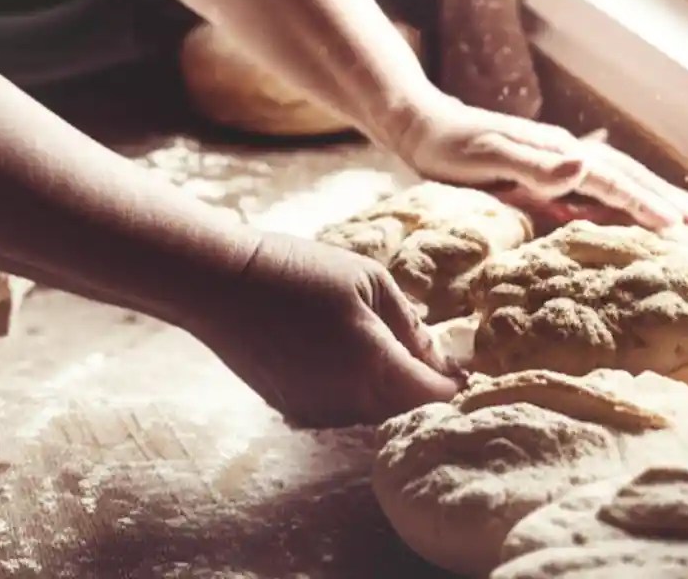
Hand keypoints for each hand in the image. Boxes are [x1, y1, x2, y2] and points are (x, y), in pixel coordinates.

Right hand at [195, 232, 461, 427]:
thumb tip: (439, 359)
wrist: (223, 286)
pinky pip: (341, 411)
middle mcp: (350, 400)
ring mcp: (318, 410)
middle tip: (433, 363)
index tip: (464, 371)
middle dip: (423, 392)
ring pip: (372, 415)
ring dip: (389, 395)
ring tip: (389, 358)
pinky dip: (356, 395)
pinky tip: (347, 363)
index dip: (454, 386)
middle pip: (405, 411)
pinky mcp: (294, 410)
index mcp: (376, 366)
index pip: (433, 395)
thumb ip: (410, 326)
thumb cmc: (300, 271)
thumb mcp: (369, 281)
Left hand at [395, 93, 687, 229]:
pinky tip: (629, 209)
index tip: (678, 225)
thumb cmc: (450, 147)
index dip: (644, 203)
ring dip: (650, 195)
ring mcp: (557, 161)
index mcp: (557, 152)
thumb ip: (533, 164)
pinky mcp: (545, 171)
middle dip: (663, 199)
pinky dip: (621, 197)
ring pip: (615, 178)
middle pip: (625, 176)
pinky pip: (594, 187)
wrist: (422, 126)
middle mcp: (564, 154)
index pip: (610, 182)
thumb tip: (584, 165)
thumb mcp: (487, 155)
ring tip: (683, 214)